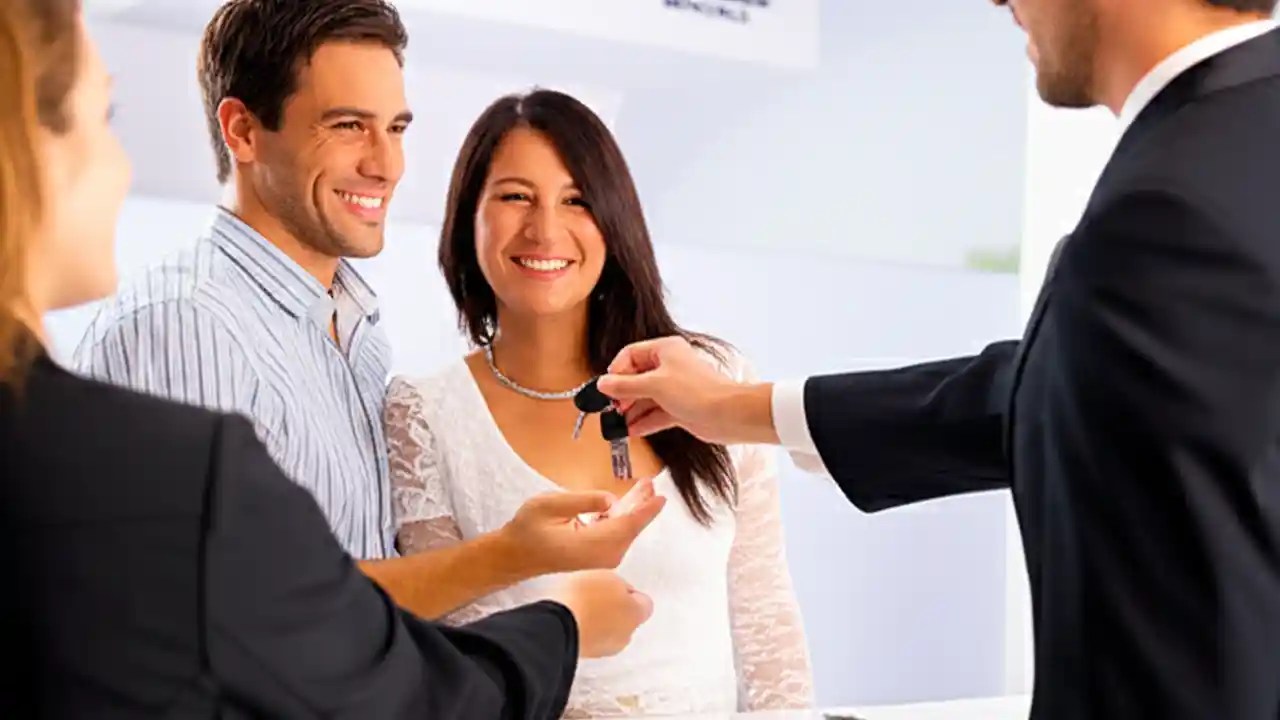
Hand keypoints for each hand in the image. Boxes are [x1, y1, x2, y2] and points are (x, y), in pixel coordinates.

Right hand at [500, 478, 665, 575]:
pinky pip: (616, 534)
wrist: (515, 555)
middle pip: (630, 526)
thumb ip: (585, 500)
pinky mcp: (597, 557)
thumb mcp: (552, 504)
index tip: (661, 496)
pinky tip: (622, 504)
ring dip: (632, 508)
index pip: (629, 523)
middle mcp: (603, 555)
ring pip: (625, 529)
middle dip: (641, 503)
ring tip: (641, 487)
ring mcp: (601, 559)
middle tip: (650, 483)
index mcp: (594, 544)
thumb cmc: (528, 531)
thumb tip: (612, 499)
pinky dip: (621, 517)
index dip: (647, 508)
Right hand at [546, 570, 653, 657]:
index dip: (631, 593)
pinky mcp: (583, 654)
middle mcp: (624, 637)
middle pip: (626, 621)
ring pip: (605, 632)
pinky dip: (580, 629)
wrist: (557, 625)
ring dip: (595, 621)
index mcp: (636, 615)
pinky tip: (568, 617)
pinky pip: (586, 638)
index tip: (620, 586)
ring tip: (578, 605)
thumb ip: (621, 585)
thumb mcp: (608, 576)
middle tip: (597, 594)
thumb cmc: (585, 600)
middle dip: (613, 608)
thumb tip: (621, 591)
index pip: (645, 605)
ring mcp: (602, 649)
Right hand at [596, 336, 777, 444]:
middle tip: (611, 408)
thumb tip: (603, 384)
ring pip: (646, 398)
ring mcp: (675, 389)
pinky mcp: (680, 408)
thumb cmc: (698, 391)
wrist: (728, 414)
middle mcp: (670, 366)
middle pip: (637, 378)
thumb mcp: (654, 385)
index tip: (607, 388)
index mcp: (665, 350)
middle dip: (622, 394)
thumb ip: (625, 386)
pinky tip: (630, 431)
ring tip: (617, 423)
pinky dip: (644, 422)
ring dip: (631, 411)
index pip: (631, 355)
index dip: (617, 371)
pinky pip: (656, 413)